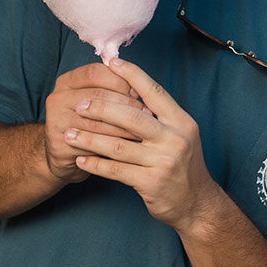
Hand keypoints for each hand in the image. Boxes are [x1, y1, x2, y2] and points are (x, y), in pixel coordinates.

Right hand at [42, 63, 143, 183]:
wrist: (63, 152)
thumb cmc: (89, 121)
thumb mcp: (96, 100)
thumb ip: (112, 88)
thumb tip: (141, 88)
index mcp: (67, 81)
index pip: (95, 72)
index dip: (120, 80)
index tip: (139, 92)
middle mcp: (57, 98)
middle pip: (97, 96)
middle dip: (126, 105)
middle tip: (147, 114)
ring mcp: (56, 122)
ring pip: (96, 122)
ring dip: (123, 128)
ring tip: (142, 131)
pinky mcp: (59, 145)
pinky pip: (91, 145)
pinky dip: (112, 146)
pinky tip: (128, 149)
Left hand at [65, 59, 215, 231]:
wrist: (197, 203)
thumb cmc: (182, 166)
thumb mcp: (181, 135)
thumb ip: (159, 117)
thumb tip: (130, 92)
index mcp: (181, 121)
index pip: (154, 92)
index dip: (132, 75)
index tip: (110, 62)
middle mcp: (175, 138)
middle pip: (131, 116)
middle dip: (101, 108)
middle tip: (79, 105)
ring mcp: (164, 161)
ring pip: (118, 145)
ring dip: (89, 139)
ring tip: (69, 135)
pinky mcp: (151, 183)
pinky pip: (116, 170)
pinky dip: (95, 165)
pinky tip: (80, 160)